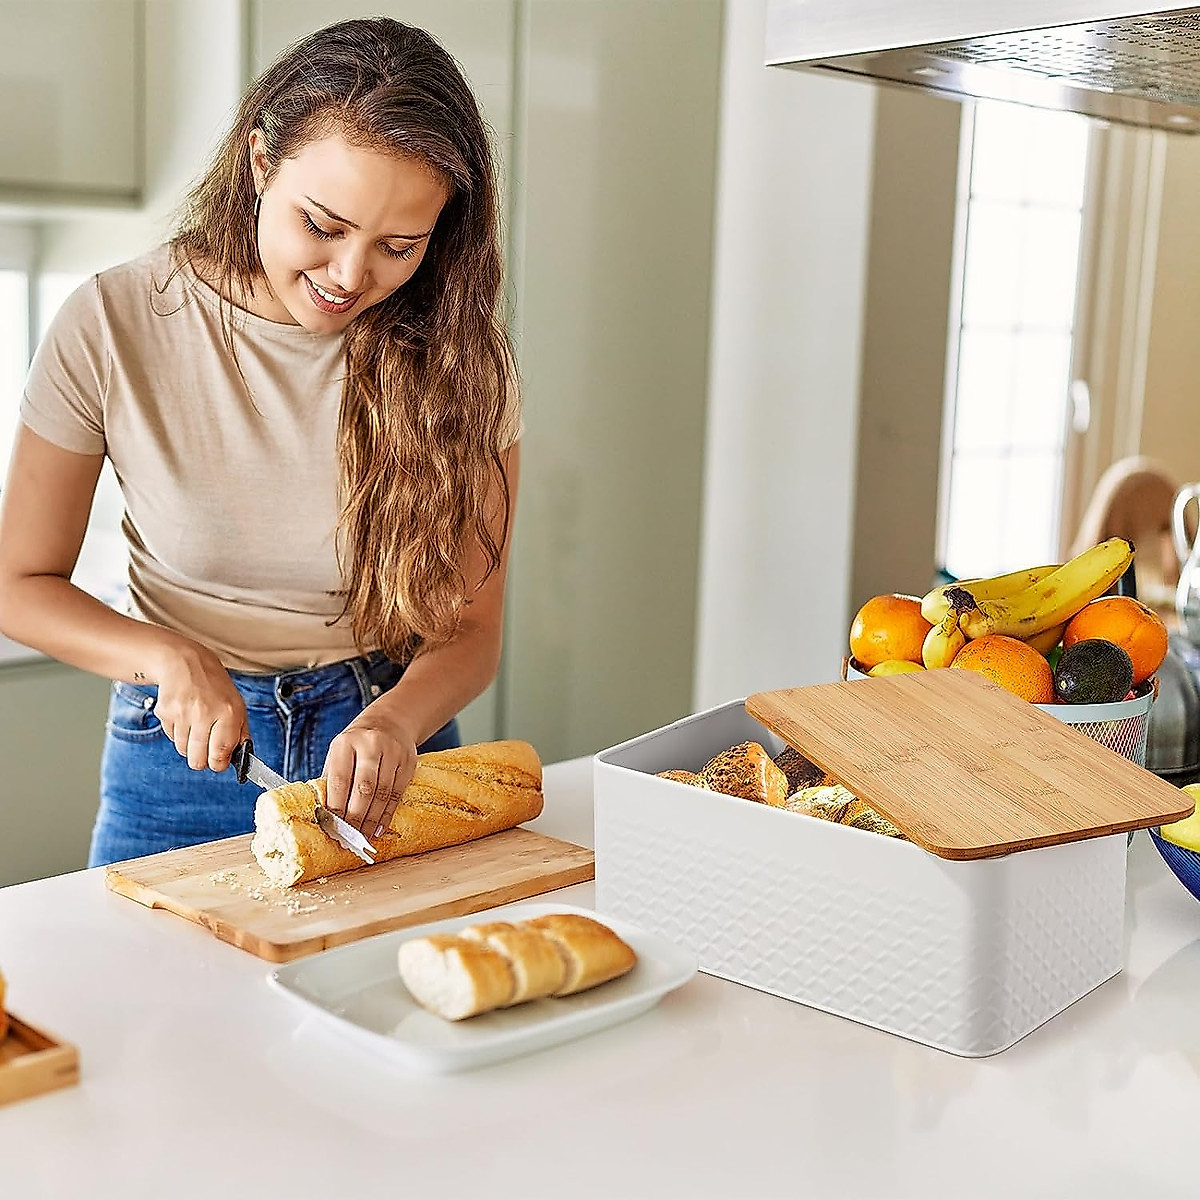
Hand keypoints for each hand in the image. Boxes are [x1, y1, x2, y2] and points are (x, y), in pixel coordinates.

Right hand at [152, 640, 248, 771]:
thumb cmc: (215, 685)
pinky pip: (171, 738)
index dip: (219, 764)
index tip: (219, 762)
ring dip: (190, 745)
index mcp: (228, 712)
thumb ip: (241, 734)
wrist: (185, 662)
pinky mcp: (165, 712)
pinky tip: (185, 716)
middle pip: (198, 760)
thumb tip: (243, 759)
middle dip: (202, 759)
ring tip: (197, 725)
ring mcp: (182, 713)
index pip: (220, 754)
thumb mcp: (238, 705)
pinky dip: (178, 733)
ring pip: (183, 751)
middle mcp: (205, 713)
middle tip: (206, 748)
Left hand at [323, 710, 418, 836]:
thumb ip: (331, 780)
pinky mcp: (409, 762)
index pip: (340, 780)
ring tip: (362, 838)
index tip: (331, 828)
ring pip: (383, 793)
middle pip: (364, 788)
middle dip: (355, 817)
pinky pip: (397, 794)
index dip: (336, 807)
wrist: (390, 722)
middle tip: (348, 838)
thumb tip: (322, 815)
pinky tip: (378, 828)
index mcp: (346, 743)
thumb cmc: (356, 745)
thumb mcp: (339, 753)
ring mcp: (393, 752)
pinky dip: (387, 814)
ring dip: (371, 820)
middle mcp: (371, 745)